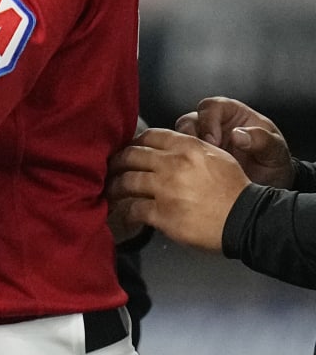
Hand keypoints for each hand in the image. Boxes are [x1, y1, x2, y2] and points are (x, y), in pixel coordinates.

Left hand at [107, 128, 249, 253]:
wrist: (247, 218)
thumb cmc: (234, 189)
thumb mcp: (216, 156)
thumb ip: (188, 149)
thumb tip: (164, 150)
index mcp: (187, 147)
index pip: (148, 136)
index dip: (132, 143)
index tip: (126, 151)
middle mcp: (173, 164)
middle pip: (130, 156)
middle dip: (116, 163)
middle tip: (109, 170)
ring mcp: (166, 189)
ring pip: (126, 182)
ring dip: (114, 187)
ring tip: (108, 191)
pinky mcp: (162, 213)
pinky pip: (133, 209)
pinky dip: (123, 211)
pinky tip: (120, 213)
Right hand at [175, 96, 294, 189]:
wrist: (271, 186)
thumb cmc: (273, 163)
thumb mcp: (276, 152)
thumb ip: (263, 140)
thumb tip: (239, 134)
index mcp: (233, 114)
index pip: (211, 106)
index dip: (208, 121)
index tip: (213, 140)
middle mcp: (214, 125)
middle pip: (189, 120)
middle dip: (190, 137)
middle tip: (200, 155)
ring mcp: (203, 142)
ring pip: (179, 138)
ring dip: (183, 151)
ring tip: (196, 166)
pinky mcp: (195, 158)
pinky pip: (180, 155)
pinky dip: (182, 162)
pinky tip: (193, 173)